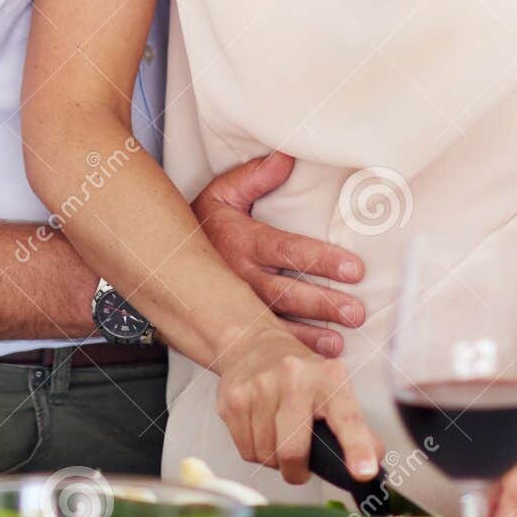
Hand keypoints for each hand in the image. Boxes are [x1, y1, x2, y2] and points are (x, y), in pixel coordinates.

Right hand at [193, 152, 365, 356]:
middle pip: (287, 292)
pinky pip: (262, 342)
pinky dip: (288, 351)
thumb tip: (287, 156)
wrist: (161, 261)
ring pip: (277, 323)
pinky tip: (313, 360)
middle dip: (324, 304)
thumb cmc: (202, 225)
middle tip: (356, 312)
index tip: (355, 269)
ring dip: (310, 334)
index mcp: (243, 241)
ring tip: (340, 342)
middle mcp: (240, 277)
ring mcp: (236, 305)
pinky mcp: (233, 325)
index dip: (321, 259)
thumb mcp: (222, 193)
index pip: (287, 250)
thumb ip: (255, 177)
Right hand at [216, 327, 385, 485]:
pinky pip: (246, 450)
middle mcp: (294, 377)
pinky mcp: (233, 399)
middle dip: (296, 469)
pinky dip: (255, 450)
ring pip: (266, 455)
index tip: (365, 472)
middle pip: (292, 451)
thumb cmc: (300, 375)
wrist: (252, 343)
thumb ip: (355, 427)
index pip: (347, 418)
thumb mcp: (334, 389)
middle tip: (299, 465)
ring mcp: (260, 386)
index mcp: (329, 378)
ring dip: (273, 459)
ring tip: (278, 435)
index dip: (357, 447)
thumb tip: (374, 462)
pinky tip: (260, 429)